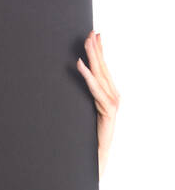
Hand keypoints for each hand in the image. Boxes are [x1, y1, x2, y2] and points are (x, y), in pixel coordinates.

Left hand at [76, 31, 119, 178]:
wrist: (98, 157)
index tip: (95, 35)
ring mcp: (112, 103)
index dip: (100, 51)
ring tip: (86, 42)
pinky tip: (80, 64)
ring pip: (100, 75)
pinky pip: (95, 90)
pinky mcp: (108, 110)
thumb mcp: (88, 114)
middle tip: (90, 32)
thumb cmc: (91, 138)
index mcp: (109, 95)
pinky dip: (87, 76)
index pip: (104, 68)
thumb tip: (76, 84)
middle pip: (103, 68)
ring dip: (93, 57)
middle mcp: (113, 96)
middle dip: (96, 48)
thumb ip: (87, 99)